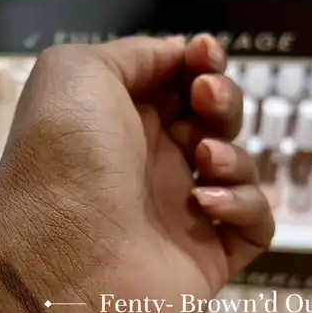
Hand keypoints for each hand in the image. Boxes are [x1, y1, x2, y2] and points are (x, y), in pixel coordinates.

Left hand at [0, 35, 273, 312]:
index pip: (177, 83)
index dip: (201, 63)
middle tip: (206, 100)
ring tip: (202, 162)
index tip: (205, 54)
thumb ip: (134, 53)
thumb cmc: (61, 156)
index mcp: (119, 120)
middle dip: (223, 99)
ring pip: (239, 167)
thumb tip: (179, 55)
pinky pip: (254, 225)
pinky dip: (244, 205)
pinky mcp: (207, 258)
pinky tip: (207, 204)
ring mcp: (179, 212)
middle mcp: (149, 163)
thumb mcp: (77, 70)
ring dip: (232, 153)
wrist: (57, 259)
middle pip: (214, 118)